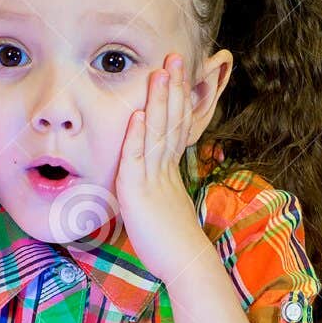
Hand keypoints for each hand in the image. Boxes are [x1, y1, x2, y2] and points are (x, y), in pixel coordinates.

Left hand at [115, 53, 213, 283]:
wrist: (185, 264)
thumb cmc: (171, 244)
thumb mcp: (163, 208)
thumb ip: (156, 190)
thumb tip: (151, 186)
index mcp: (169, 170)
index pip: (174, 126)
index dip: (176, 98)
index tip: (176, 74)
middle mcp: (164, 169)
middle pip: (170, 120)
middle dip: (172, 88)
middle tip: (174, 57)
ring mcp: (154, 179)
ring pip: (156, 132)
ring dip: (157, 101)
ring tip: (160, 71)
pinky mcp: (140, 193)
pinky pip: (137, 159)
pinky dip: (136, 135)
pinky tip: (136, 114)